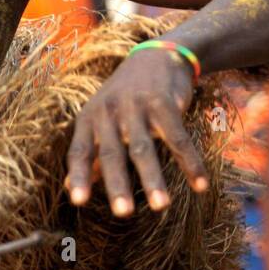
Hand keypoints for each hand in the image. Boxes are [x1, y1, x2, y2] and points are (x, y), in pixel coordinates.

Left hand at [66, 47, 208, 216]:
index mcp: (89, 119)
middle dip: (117, 184)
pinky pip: (178, 138)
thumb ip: (90, 153)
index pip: (80, 151)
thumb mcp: (100, 119)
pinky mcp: (164, 102)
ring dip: (153, 178)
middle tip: (123, 214)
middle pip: (112, 153)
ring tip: (161, 207)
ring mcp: (136, 106)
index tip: (78, 202)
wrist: (156, 56)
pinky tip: (200, 185)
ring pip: (144, 148)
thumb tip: (69, 188)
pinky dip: (190, 162)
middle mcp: (109, 112)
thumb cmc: (123, 98)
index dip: (79, 176)